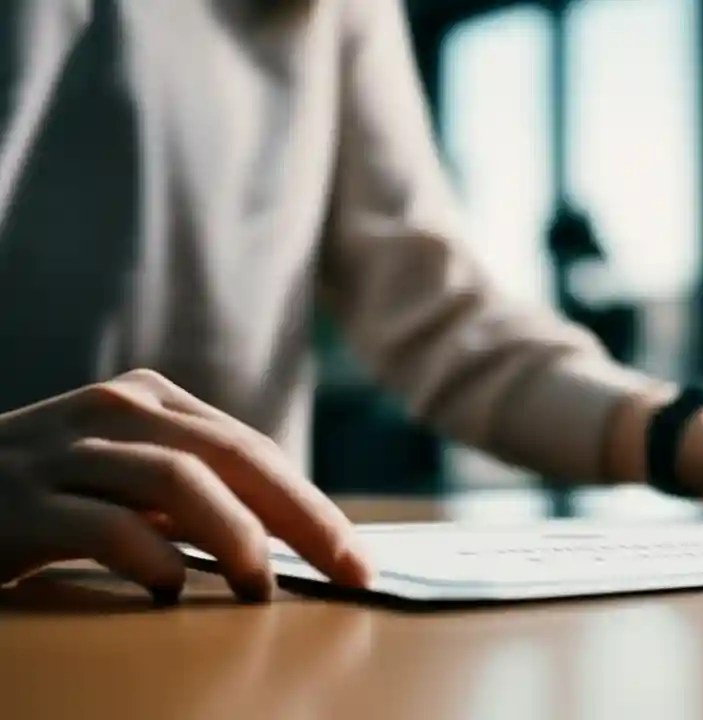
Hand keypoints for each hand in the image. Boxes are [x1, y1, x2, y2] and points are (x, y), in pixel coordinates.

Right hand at [0, 369, 373, 601]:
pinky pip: (105, 526)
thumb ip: (192, 494)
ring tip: (261, 587)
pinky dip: (152, 558)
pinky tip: (171, 588)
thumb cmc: (43, 494)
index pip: (252, 450)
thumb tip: (287, 540)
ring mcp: (65, 452)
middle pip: (234, 457)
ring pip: (179, 479)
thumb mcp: (122, 477)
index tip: (356, 560)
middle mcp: (115, 412)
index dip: (312, 506)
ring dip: (235, 536)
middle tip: (347, 571)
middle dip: (303, 518)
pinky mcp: (19, 503)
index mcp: (149, 401)